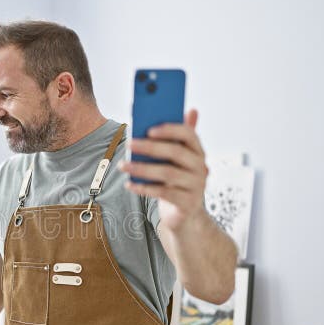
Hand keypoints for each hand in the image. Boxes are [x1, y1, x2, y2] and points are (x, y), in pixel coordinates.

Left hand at [118, 109, 208, 232]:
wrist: (184, 214)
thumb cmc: (176, 181)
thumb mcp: (175, 160)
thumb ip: (175, 138)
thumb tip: (183, 110)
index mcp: (198, 151)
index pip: (188, 134)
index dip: (169, 130)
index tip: (149, 129)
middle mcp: (200, 167)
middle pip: (176, 153)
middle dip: (150, 147)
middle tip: (129, 144)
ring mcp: (196, 186)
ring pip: (168, 174)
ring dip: (142, 168)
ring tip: (122, 165)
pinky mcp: (188, 203)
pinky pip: (164, 193)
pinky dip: (144, 188)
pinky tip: (129, 184)